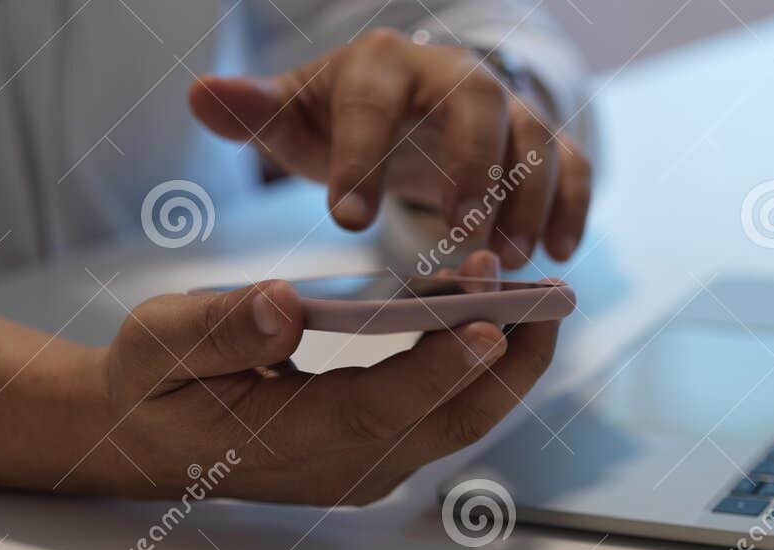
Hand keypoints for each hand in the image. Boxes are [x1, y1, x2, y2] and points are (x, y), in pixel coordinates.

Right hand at [102, 251, 555, 504]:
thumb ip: (219, 327)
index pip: (380, 408)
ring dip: (507, 357)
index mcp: (289, 442)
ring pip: (462, 416)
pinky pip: (450, 408)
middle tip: (551, 292)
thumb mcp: (157, 344)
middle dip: (509, 357)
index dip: (439, 367)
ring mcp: (372, 463)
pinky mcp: (384, 448)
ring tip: (539, 288)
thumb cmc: (151, 385)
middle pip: (451, 420)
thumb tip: (284, 304)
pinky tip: (500, 307)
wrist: (145, 439)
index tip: (493, 323)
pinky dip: (483, 362)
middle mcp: (346, 465)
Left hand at [188, 30, 592, 268]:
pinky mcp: (540, 141)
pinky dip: (573, 206)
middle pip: (479, 103)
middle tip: (458, 236)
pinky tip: (558, 257)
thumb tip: (200, 95)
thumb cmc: (338, 120)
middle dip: (474, 168)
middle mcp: (453, 75)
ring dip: (526, 200)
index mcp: (381, 65)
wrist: (404, 111)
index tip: (346, 221)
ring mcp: (505, 106)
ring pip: (535, 137)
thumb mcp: (292, 118)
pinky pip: (573, 164)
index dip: (362, 157)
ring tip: (504, 262)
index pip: (373, 102)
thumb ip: (254, 114)